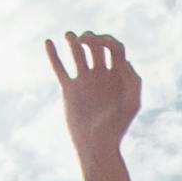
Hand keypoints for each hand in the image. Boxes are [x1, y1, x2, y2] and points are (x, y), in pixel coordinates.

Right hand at [43, 30, 142, 161]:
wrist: (96, 145)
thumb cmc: (117, 128)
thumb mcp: (131, 104)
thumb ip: (132, 81)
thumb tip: (125, 61)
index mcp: (118, 76)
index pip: (114, 48)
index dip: (108, 40)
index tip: (99, 41)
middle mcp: (102, 75)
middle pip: (97, 47)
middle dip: (91, 38)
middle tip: (84, 39)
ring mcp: (85, 81)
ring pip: (78, 54)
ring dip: (73, 41)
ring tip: (69, 35)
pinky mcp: (69, 88)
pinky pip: (60, 68)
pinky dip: (53, 55)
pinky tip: (48, 42)